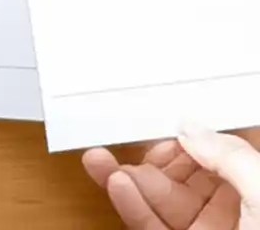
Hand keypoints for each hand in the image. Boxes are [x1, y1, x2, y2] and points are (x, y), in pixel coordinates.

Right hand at [82, 126, 259, 228]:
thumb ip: (230, 155)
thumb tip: (192, 129)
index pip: (224, 149)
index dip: (195, 132)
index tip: (171, 119)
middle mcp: (235, 209)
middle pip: (184, 173)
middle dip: (153, 156)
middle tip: (131, 143)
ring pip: (160, 199)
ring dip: (129, 178)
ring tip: (102, 161)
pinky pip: (150, 226)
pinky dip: (131, 205)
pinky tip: (117, 184)